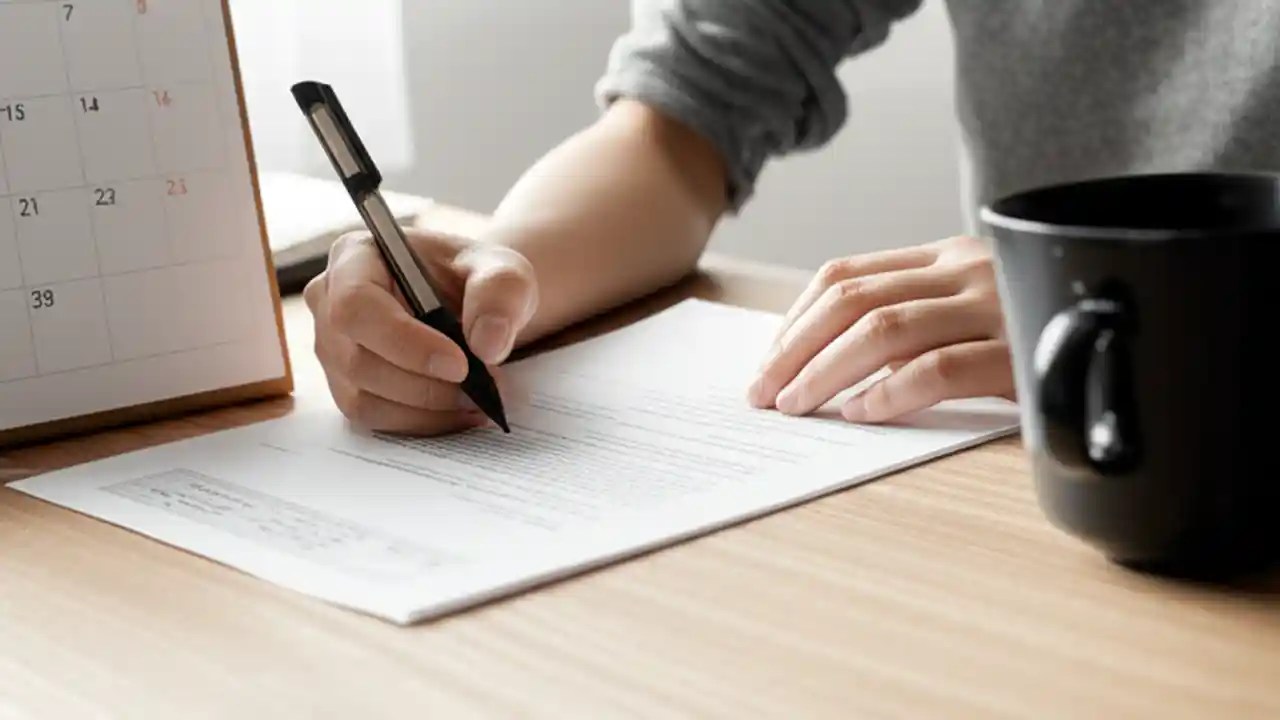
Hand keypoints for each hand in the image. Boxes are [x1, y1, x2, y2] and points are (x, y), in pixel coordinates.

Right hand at [304, 229, 537, 434]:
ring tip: (477, 400)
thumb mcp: (502, 271)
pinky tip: (459, 412)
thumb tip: (487, 346)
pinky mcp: (347, 384)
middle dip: (424, 384)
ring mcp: (332, 348)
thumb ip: (500, 295)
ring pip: (364, 397)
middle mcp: (330, 302)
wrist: (472, 302)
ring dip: (426, 408)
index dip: (403, 341)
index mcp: (355, 256)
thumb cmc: (475, 277)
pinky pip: (374, 417)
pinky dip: (420, 422)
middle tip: (482, 388)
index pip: (357, 305)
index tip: (460, 365)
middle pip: (357, 359)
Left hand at [748, 235, 1014, 422]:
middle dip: (793, 350)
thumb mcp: (973, 305)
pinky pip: (941, 369)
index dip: (793, 321)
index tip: (766, 362)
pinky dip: (891, 393)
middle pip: (851, 301)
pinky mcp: (1023, 352)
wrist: (1137, 321)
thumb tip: (822, 363)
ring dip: (825, 372)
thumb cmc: (1037, 326)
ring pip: (884, 330)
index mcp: (944, 255)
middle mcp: (964, 269)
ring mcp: (995, 306)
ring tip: (797, 406)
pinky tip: (863, 414)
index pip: (844, 275)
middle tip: (764, 394)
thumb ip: (913, 314)